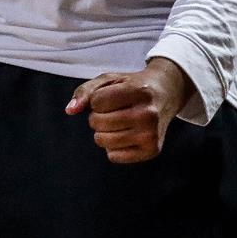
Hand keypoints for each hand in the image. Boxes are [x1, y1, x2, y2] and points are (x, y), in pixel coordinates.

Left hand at [66, 57, 195, 163]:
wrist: (166, 94)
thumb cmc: (132, 86)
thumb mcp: (109, 80)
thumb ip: (85, 92)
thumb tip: (70, 111)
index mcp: (139, 91)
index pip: (96, 102)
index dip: (97, 99)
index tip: (111, 96)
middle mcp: (148, 114)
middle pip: (98, 123)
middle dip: (98, 116)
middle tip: (115, 110)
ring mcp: (152, 134)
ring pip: (103, 141)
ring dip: (103, 132)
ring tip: (118, 122)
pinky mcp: (152, 151)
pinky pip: (114, 156)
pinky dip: (113, 147)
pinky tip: (125, 134)